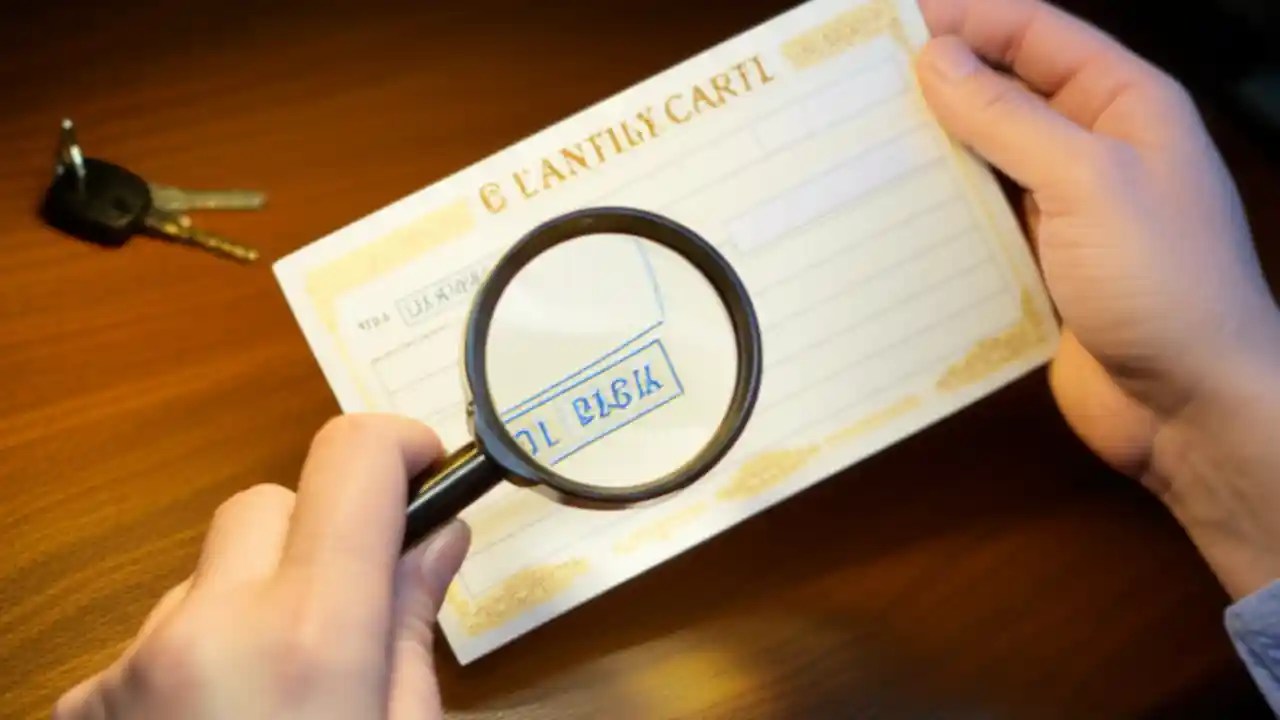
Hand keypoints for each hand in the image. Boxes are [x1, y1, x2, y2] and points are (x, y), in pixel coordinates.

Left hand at [54, 415, 470, 719]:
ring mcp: (133, 664)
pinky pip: (156, 638)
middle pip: (266, 504)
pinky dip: (194, 662)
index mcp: (312, 636)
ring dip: (249, 607)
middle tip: (349, 614)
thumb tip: (436, 537)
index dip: (397, 446)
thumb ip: (411, 628)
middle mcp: (209, 629)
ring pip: (208, 576)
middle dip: (317, 537)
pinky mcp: (84, 702)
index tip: (424, 470)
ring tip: (274, 697)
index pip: (349, 457)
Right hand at [914, 0, 1279, 598]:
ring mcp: (1066, 208)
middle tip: (855, 89)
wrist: (1193, 405)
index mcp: (1123, 102)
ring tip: (858, 146)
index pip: (1033, 32)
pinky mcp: (1040, 265)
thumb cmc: (1159, 280)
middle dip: (937, 84)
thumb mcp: (1085, 180)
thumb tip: (933, 58)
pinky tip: (888, 214)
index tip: (886, 26)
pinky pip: (981, 221)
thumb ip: (1007, 117)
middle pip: (1005, 91)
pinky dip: (940, 212)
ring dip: (932, 151)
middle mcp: (1094, 145)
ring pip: (987, 159)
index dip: (964, 19)